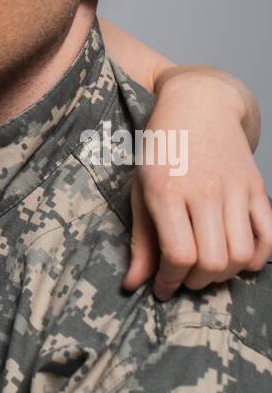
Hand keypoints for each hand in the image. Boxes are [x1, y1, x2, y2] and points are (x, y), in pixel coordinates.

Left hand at [123, 71, 271, 299]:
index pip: (178, 255)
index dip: (170, 281)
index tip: (162, 288)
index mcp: (166, 191)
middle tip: (184, 277)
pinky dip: (257, 257)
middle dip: (196, 282)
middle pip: (212, 261)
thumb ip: (141, 239)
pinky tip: (238, 257)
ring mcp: (234, 189)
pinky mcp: (256, 187)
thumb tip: (134, 284)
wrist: (199, 104)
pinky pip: (269, 236)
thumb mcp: (140, 188)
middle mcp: (203, 190)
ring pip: (241, 254)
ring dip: (225, 274)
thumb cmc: (162, 148)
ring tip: (208, 269)